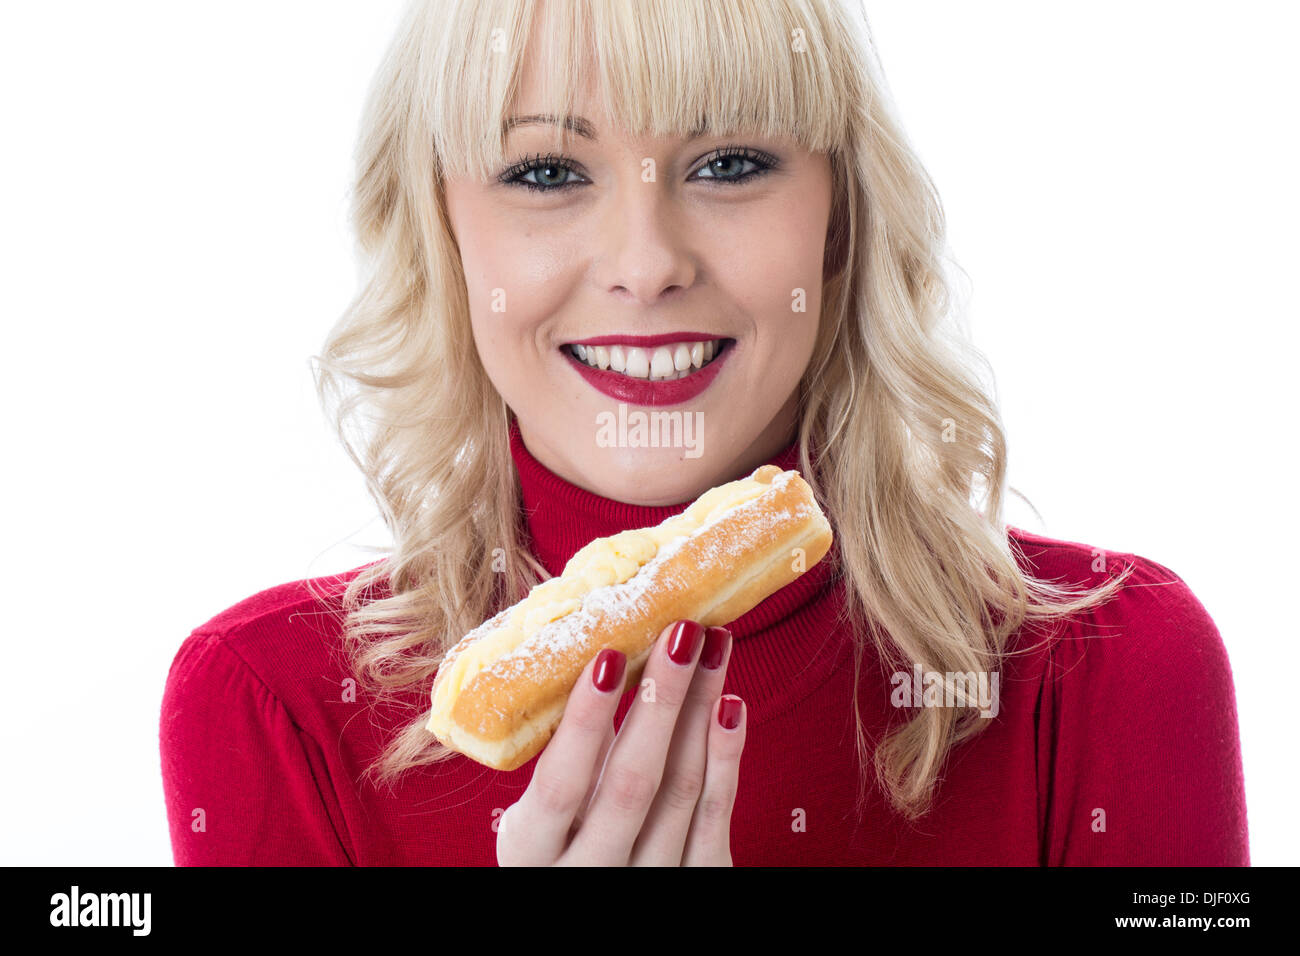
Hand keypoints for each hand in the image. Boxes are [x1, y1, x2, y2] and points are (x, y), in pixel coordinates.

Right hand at [496, 619, 745, 865]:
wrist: (596, 909)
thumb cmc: (559, 847)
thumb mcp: (541, 816)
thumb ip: (565, 756)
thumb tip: (594, 657)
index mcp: (531, 853)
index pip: (560, 787)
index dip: (584, 723)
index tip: (607, 656)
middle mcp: (589, 874)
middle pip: (633, 785)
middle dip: (661, 699)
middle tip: (681, 631)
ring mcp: (646, 881)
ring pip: (680, 791)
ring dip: (700, 709)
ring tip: (714, 644)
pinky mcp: (696, 881)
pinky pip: (715, 817)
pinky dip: (724, 756)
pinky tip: (730, 704)